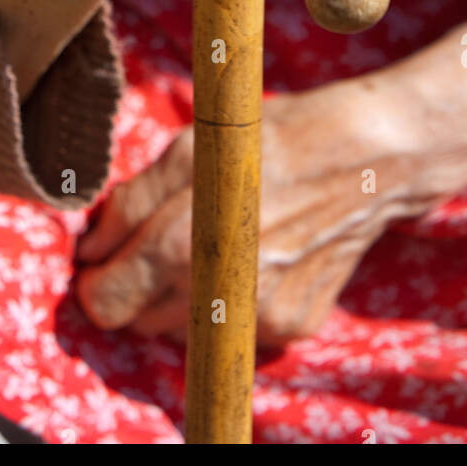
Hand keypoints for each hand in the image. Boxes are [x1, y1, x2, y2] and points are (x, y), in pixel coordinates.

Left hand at [75, 22, 466, 344]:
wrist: (373, 154)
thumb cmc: (275, 137)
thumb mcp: (191, 147)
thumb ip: (132, 203)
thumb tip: (93, 249)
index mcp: (182, 244)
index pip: (106, 299)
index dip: (96, 276)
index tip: (105, 253)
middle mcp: (220, 293)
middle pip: (140, 319)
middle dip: (136, 283)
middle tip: (159, 237)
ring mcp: (261, 317)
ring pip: (185, 328)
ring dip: (181, 293)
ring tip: (212, 238)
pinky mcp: (294, 326)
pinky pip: (236, 328)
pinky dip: (232, 298)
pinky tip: (256, 253)